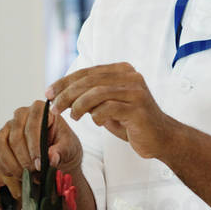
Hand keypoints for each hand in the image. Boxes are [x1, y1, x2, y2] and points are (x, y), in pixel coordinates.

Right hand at [0, 101, 83, 197]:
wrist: (56, 155)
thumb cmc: (64, 146)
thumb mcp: (69, 148)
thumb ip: (61, 151)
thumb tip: (51, 157)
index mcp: (40, 109)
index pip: (33, 125)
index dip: (35, 147)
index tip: (40, 164)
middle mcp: (21, 115)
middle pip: (15, 137)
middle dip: (24, 159)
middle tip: (33, 173)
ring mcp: (8, 127)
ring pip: (1, 145)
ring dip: (13, 164)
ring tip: (26, 176)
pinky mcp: (0, 141)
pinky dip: (5, 168)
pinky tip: (17, 175)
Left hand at [47, 63, 173, 159]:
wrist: (161, 138)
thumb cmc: (132, 123)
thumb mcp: (106, 106)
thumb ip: (89, 97)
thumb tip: (60, 94)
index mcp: (123, 71)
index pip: (88, 72)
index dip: (65, 81)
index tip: (49, 92)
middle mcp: (131, 76)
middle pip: (90, 80)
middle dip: (67, 93)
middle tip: (55, 106)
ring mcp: (136, 91)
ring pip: (98, 92)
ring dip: (79, 105)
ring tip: (73, 116)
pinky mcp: (139, 108)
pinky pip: (109, 108)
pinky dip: (97, 115)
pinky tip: (96, 122)